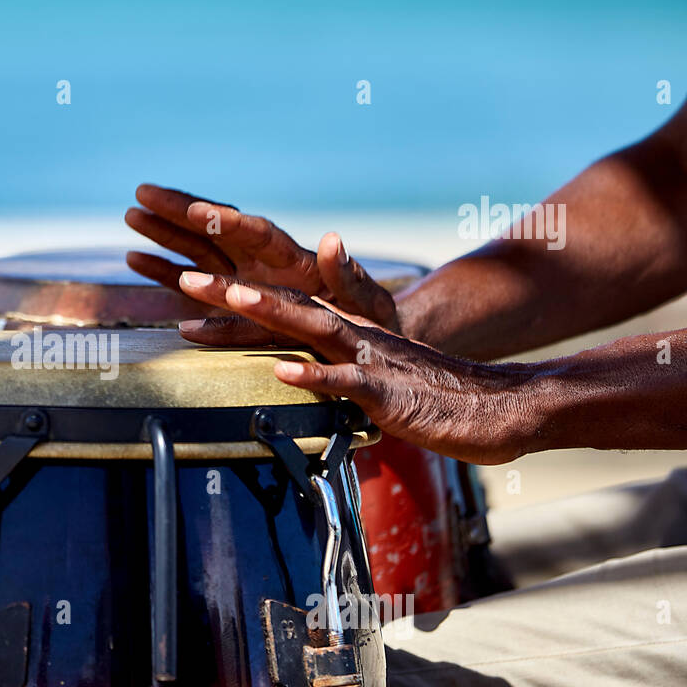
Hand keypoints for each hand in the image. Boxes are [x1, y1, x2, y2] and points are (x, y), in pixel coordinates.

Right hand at [124, 183, 399, 331]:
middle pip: (215, 230)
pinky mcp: (231, 300)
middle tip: (142, 192)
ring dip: (163, 234)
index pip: (256, 233)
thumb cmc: (369, 318)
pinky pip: (191, 284)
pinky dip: (163, 272)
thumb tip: (335, 240)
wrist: (364, 336)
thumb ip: (347, 275)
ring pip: (196, 250)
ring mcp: (244, 278)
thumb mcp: (365, 300)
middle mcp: (262, 262)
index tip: (198, 210)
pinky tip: (133, 260)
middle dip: (179, 211)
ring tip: (130, 215)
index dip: (226, 221)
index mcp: (294, 260)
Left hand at [176, 271, 544, 464]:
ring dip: (269, 311)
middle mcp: (353, 336)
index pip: (283, 306)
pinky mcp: (387, 393)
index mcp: (345, 332)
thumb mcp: (370, 381)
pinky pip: (346, 382)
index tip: (192, 283)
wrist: (499, 410)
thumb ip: (331, 371)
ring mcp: (369, 360)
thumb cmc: (431, 400)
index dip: (237, 293)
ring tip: (230, 295)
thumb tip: (294, 371)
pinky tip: (282, 372)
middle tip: (187, 276)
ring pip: (312, 329)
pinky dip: (314, 376)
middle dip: (234, 290)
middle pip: (286, 305)